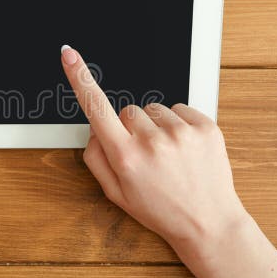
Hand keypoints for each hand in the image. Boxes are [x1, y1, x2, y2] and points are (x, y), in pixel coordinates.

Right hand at [59, 45, 245, 249]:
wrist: (208, 223)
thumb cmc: (161, 211)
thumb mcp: (116, 194)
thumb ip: (96, 158)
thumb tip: (94, 128)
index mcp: (126, 157)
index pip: (96, 108)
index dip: (79, 78)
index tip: (68, 53)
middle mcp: (152, 141)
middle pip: (128, 110)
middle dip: (131, 128)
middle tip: (146, 156)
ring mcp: (181, 133)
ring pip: (154, 109)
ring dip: (157, 127)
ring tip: (168, 156)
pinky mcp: (205, 127)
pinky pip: (180, 109)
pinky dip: (179, 125)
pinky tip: (184, 150)